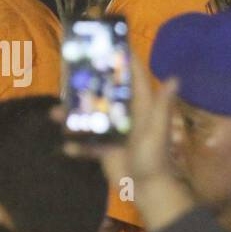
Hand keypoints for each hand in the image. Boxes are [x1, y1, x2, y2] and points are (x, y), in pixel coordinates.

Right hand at [60, 59, 195, 231]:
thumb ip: (162, 106)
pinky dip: (77, 146)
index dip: (124, 59)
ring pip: (90, 117)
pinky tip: (66, 147)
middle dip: (88, 84)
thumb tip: (176, 78)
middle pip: (105, 93)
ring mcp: (114, 131)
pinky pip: (86, 144)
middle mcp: (126, 115)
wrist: (148, 190)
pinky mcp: (105, 149)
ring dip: (73, 116)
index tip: (110, 41)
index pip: (133, 76)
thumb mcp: (157, 131)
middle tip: (69, 72)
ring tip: (54, 113)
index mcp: (141, 106)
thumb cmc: (155, 159)